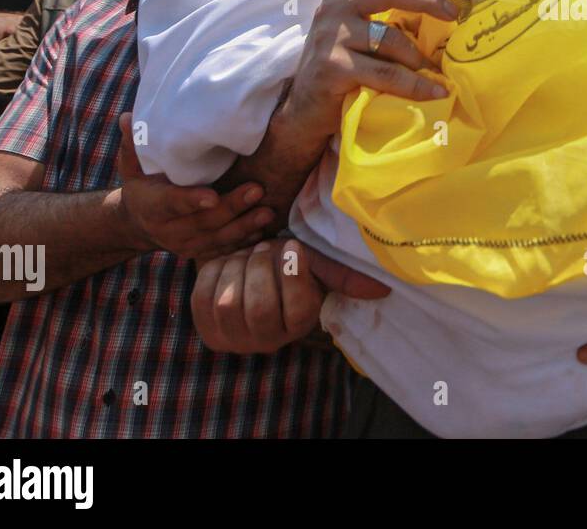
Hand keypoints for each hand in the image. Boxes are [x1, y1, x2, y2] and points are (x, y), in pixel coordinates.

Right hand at [115, 112, 275, 260]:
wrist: (139, 224)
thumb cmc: (143, 185)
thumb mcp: (133, 166)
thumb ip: (134, 144)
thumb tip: (128, 116)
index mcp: (151, 206)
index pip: (172, 203)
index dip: (191, 201)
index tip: (213, 196)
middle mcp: (168, 230)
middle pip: (203, 221)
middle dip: (232, 207)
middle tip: (257, 190)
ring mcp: (184, 245)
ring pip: (217, 238)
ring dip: (244, 226)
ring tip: (268, 212)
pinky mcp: (199, 253)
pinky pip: (223, 249)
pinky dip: (244, 241)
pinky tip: (263, 231)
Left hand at [192, 237, 389, 353]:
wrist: (250, 275)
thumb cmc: (286, 270)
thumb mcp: (316, 269)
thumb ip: (344, 277)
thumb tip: (383, 290)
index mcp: (300, 325)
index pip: (298, 307)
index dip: (293, 274)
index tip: (292, 246)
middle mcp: (268, 341)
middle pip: (257, 308)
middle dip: (259, 268)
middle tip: (264, 247)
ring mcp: (235, 340)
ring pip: (227, 302)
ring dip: (235, 267)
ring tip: (246, 255)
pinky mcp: (207, 331)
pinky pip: (202, 297)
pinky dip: (213, 272)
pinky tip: (226, 264)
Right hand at [284, 0, 456, 148]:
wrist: (304, 115)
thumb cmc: (343, 74)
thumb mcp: (361, 40)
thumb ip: (389, 23)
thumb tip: (442, 21)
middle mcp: (335, 10)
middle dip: (427, 0)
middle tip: (455, 14)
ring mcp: (331, 38)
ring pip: (391, 39)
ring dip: (420, 59)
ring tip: (439, 75)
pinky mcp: (332, 68)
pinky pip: (387, 73)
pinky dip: (416, 84)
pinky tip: (435, 91)